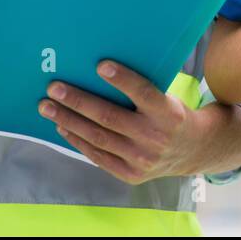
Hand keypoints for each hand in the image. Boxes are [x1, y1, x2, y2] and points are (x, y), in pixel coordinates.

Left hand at [38, 61, 201, 182]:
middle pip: (109, 117)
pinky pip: (98, 156)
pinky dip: (77, 140)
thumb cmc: (173, 115)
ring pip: (98, 137)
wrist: (193, 150)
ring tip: (47, 107)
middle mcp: (154, 137)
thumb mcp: (168, 99)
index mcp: (168, 113)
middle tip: (54, 87)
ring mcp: (141, 159)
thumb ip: (142, 91)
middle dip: (78, 101)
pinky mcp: (130, 174)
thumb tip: (101, 71)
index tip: (100, 65)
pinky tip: (62, 126)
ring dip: (69, 120)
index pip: (142, 93)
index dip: (122, 80)